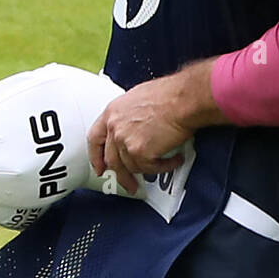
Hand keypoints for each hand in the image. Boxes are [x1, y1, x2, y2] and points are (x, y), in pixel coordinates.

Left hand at [87, 71, 199, 193]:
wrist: (184, 99)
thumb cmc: (170, 94)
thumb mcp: (139, 98)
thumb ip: (130, 116)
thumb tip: (135, 126)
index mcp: (112, 112)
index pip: (95, 139)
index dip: (96, 156)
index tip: (100, 167)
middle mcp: (115, 128)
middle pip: (112, 160)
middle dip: (122, 176)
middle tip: (129, 183)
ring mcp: (126, 142)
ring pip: (132, 167)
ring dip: (149, 169)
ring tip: (164, 163)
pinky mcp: (141, 153)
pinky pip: (151, 168)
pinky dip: (164, 166)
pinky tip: (173, 160)